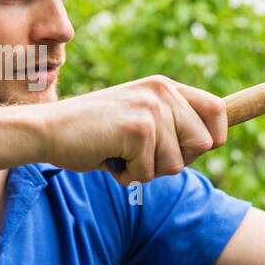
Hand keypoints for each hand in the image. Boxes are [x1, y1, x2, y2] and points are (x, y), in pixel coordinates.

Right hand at [38, 74, 226, 185]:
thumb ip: (172, 124)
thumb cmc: (93, 133)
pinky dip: (128, 177)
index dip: (215, 137)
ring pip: (177, 164)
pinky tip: (109, 158)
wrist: (46, 130)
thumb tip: (214, 141)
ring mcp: (151, 109)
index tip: (193, 150)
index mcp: (165, 87)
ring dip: (148, 171)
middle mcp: (163, 92)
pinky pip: (149, 173)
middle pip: (204, 144)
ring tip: (121, 154)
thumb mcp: (140, 118)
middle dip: (176, 161)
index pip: (218, 110)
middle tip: (142, 155)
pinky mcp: (138, 129)